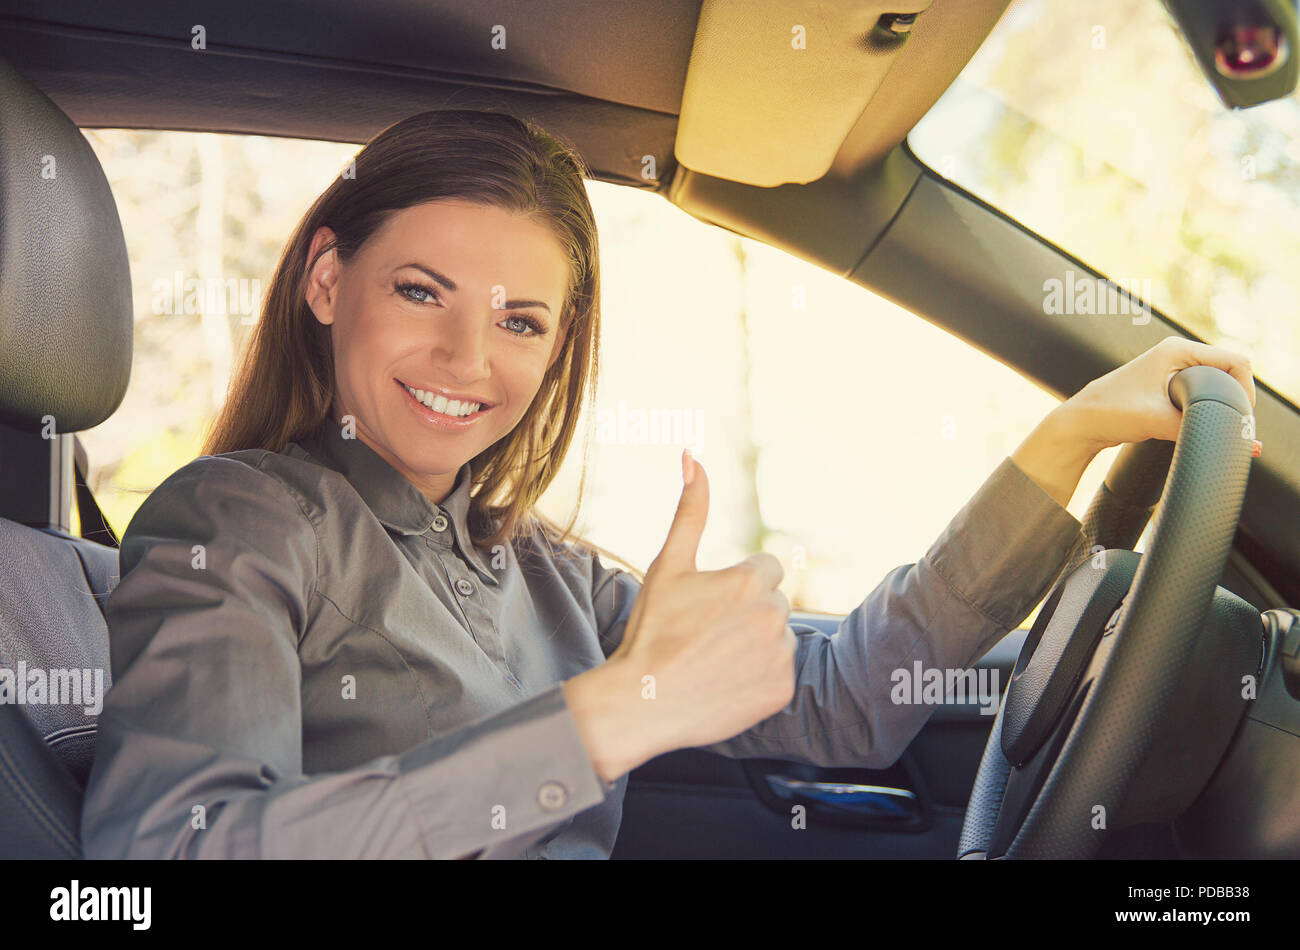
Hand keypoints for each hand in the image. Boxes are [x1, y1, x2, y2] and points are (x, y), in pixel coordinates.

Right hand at [609, 450, 796, 751]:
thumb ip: (690, 510)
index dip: (734, 586)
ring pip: (778, 637)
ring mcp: (780, 656)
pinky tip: (725, 682)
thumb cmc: (650, 631)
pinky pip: (780, 673)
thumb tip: (693, 456)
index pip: (764, 570)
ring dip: (755, 644)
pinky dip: (759, 678)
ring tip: (714, 659)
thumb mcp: (668, 565)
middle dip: (747, 613)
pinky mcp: (782, 690)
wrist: (641, 702)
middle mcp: (773, 615)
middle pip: (772, 603)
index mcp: (749, 581)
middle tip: (706, 635)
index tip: (708, 607)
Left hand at [1062, 336, 1257, 451]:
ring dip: (1222, 405)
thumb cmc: (1110, 413)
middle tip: (1237, 428)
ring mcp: (1172, 369)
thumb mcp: (1156, 421)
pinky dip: (1208, 408)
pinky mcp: (1167, 386)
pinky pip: (1200, 393)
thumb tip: (1244, 446)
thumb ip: (1197, 429)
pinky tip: (1212, 427)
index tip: (1243, 417)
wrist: (1079, 422)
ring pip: (1215, 385)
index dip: (1245, 389)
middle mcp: (1177, 355)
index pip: (1234, 362)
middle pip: (1228, 372)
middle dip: (1236, 399)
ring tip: (1226, 430)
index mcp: (1176, 351)